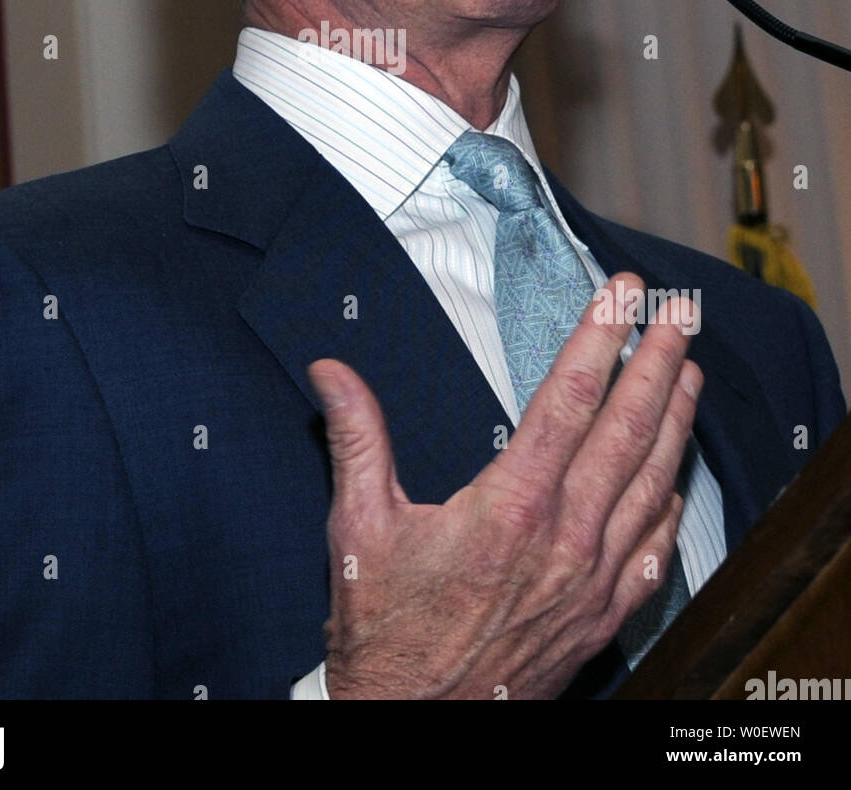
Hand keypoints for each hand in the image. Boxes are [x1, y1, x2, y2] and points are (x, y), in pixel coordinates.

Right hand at [308, 271, 701, 699]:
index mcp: (509, 507)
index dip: (600, 337)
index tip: (619, 295)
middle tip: (679, 314)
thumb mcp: (358, 528)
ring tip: (689, 372)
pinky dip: (673, 503)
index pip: (569, 399)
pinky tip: (678, 475)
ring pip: (652, 483)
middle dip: (657, 362)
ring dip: (675, 421)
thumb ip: (356, 438)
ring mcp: (591, 580)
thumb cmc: (386, 636)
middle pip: (627, 431)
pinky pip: (655, 549)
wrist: (412, 727)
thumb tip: (332, 372)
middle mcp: (563, 539)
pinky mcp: (602, 617)